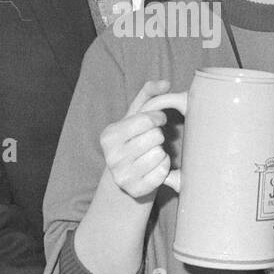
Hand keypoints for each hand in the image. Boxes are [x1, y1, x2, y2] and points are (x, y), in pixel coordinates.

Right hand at [99, 80, 186, 199]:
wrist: (130, 174)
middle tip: (153, 140)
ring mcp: (121, 175)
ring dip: (163, 152)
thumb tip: (165, 83)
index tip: (159, 120)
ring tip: (153, 154)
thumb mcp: (137, 115)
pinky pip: (162, 173)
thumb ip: (149, 94)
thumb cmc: (136, 139)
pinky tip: (156, 167)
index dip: (158, 118)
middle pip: (155, 137)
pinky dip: (165, 168)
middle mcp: (110, 156)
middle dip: (160, 136)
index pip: (146, 119)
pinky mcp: (135, 190)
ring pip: (160, 155)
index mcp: (108, 135)